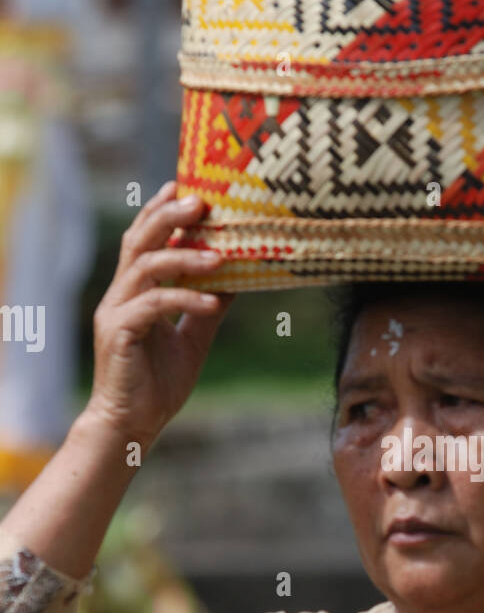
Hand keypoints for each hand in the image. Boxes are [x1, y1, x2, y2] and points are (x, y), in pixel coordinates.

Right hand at [85, 181, 234, 445]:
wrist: (133, 425)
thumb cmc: (158, 385)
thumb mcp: (194, 339)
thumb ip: (209, 306)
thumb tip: (238, 277)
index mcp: (135, 292)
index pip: (144, 240)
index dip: (161, 210)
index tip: (187, 187)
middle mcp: (121, 295)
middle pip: (138, 241)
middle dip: (168, 216)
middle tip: (201, 201)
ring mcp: (117, 312)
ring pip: (146, 267)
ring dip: (184, 256)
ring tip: (220, 255)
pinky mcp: (119, 333)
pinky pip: (154, 305)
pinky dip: (185, 299)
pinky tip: (214, 302)